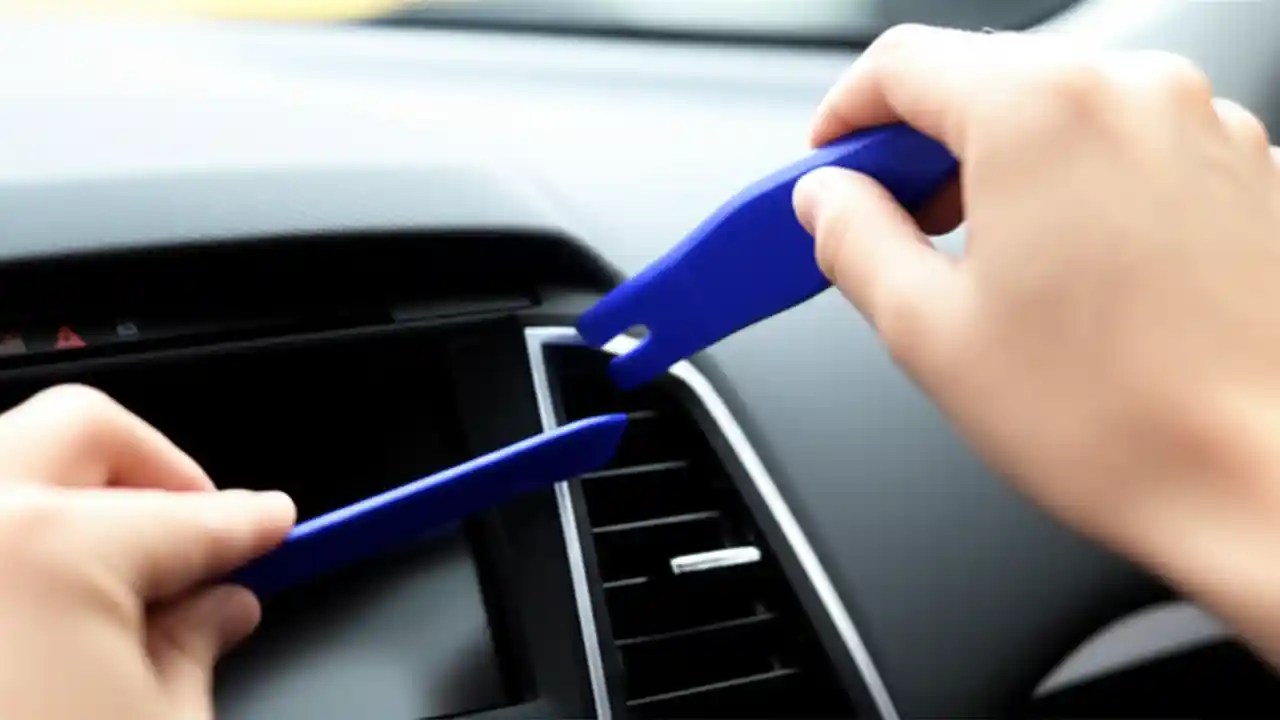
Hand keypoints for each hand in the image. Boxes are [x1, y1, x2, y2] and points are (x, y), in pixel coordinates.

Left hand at [0, 385, 294, 719]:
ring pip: (9, 467)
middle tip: (194, 525)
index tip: (274, 525)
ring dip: (70, 497)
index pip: (189, 519)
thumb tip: (216, 611)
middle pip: (79, 433)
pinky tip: (47, 607)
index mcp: (47, 551)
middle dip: (150, 468)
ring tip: (119, 565)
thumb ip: (195, 649)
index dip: (249, 525)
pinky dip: (16, 543)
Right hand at [794, 26, 1279, 659]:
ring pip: (1058, 112)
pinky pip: (1126, 147)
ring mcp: (1201, 126)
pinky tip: (1062, 271)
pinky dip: (1073, 185)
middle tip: (887, 223)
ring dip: (999, 167)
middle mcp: (1131, 92)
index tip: (832, 163)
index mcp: (1039, 111)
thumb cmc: (1117, 419)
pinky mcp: (1243, 170)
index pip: (903, 64)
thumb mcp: (929, 331)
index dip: (845, 114)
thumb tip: (827, 202)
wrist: (1267, 481)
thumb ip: (853, 240)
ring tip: (980, 264)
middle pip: (983, 78)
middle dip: (919, 146)